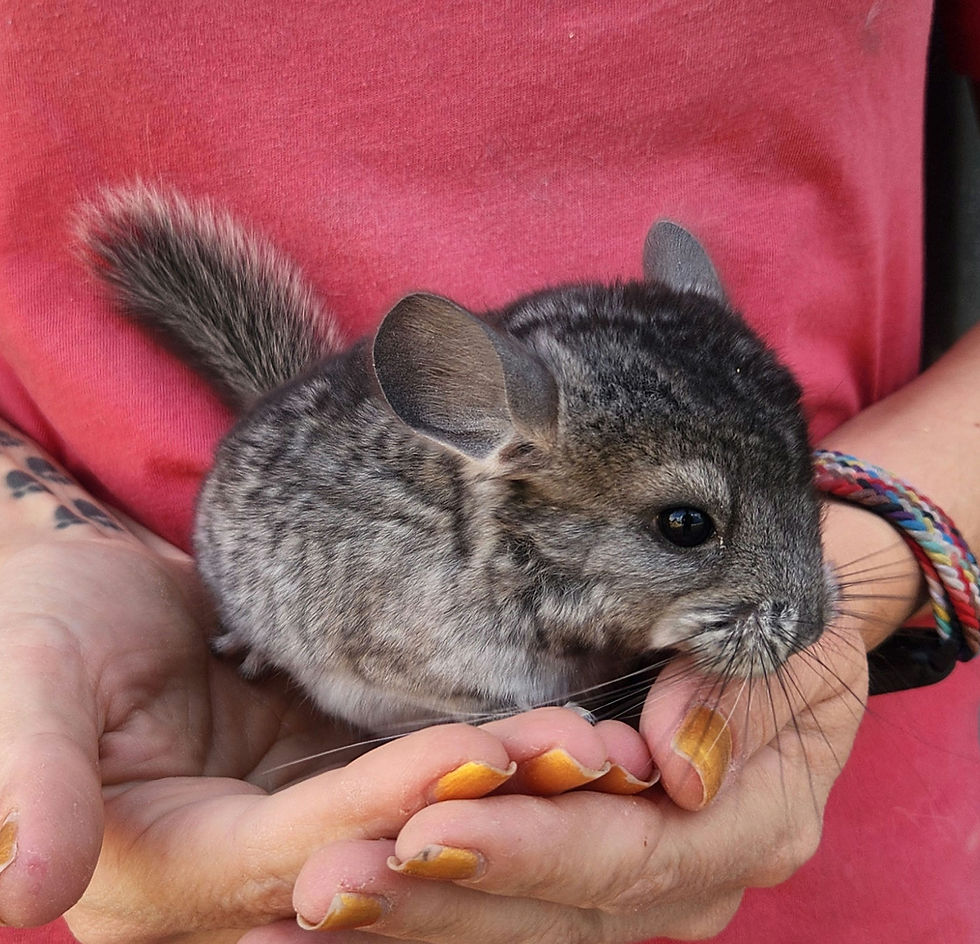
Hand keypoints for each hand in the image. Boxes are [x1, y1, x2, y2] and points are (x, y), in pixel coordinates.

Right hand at [0, 424, 659, 940]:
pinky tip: (569, 737)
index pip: (292, 849)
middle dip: (490, 820)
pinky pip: (424, 788)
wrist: (84, 600)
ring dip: (517, 799)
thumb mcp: (26, 686)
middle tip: (593, 764)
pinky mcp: (332, 790)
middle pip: (381, 860)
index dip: (383, 801)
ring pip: (421, 834)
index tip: (480, 750)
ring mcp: (298, 838)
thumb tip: (21, 885)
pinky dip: (495, 768)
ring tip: (607, 750)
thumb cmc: (42, 628)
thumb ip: (29, 777)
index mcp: (164, 879)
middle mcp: (242, 888)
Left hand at [236, 617, 867, 943]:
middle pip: (563, 914)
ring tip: (305, 919)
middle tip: (330, 887)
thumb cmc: (785, 620)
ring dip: (417, 923)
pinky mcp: (591, 870)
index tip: (432, 828)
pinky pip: (511, 907)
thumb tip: (675, 768)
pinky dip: (430, 915)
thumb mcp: (782, 634)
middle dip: (443, 906)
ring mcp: (642, 886)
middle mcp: (694, 879)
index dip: (535, 847)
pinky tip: (338, 920)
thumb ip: (732, 697)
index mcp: (751, 824)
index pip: (632, 855)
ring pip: (525, 928)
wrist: (792, 631)